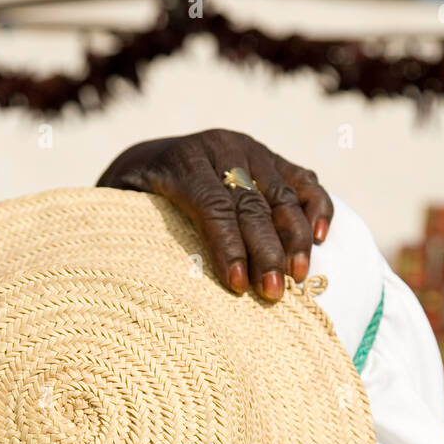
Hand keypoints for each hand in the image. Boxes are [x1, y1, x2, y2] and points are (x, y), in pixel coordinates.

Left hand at [97, 129, 332, 300]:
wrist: (152, 159)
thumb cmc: (135, 199)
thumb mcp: (122, 208)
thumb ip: (135, 228)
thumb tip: (138, 272)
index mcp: (184, 161)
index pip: (213, 206)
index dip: (227, 247)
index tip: (236, 286)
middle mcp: (222, 149)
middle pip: (252, 204)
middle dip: (265, 252)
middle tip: (272, 294)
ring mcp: (253, 150)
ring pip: (283, 195)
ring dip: (295, 238)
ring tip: (299, 277)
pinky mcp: (274, 158)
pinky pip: (304, 180)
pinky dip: (317, 207)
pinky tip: (321, 238)